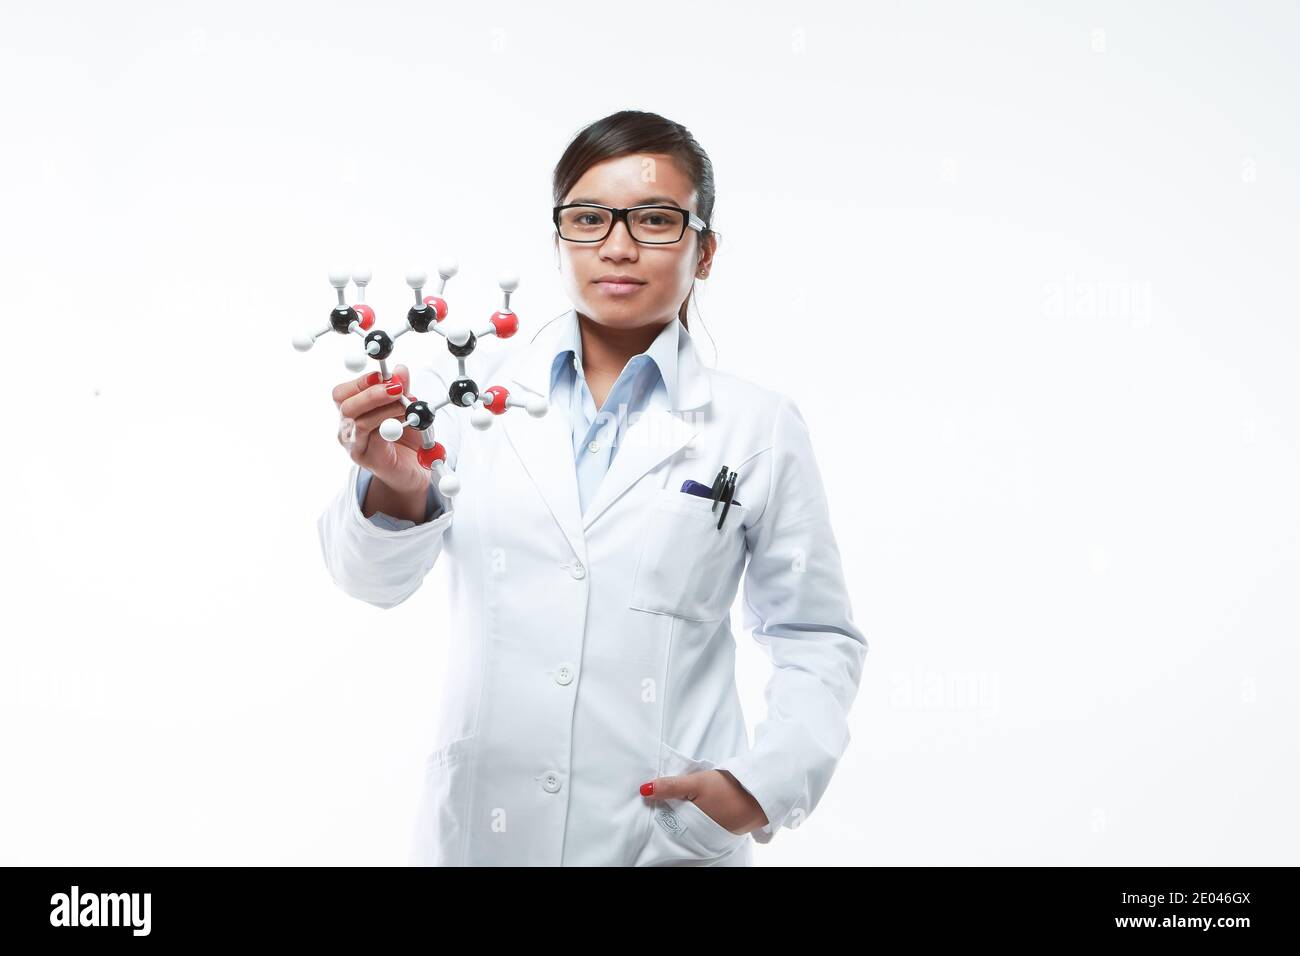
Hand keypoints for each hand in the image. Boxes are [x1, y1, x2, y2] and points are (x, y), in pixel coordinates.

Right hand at [332, 364, 426, 495]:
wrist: (416, 470)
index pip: (343, 392)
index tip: (383, 373)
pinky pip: (372, 439)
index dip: (361, 381)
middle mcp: (347, 427)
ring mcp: (354, 444)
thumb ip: (402, 391)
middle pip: (345, 404)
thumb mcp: (407, 409)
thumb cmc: (408, 439)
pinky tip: (403, 423)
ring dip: (384, 409)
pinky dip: (389, 427)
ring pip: (358, 421)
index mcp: (353, 411)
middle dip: (372, 393)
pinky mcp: (365, 458)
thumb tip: (400, 369)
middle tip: (396, 388)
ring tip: (406, 405)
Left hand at [639, 769, 767, 834]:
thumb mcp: (696, 782)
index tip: (648, 798)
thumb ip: (670, 787)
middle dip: (667, 813)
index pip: (663, 822)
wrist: (759, 795)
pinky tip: (695, 806)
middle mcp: (696, 837)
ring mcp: (707, 836)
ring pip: (686, 825)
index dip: (656, 810)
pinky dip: (694, 817)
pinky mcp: (718, 831)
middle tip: (661, 796)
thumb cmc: (727, 789)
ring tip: (677, 800)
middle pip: (674, 825)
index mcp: (687, 827)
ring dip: (681, 814)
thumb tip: (644, 790)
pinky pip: (699, 826)